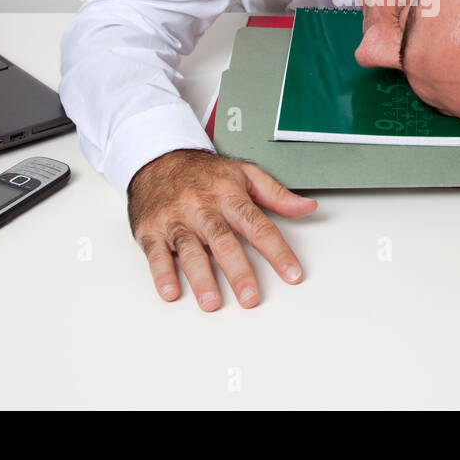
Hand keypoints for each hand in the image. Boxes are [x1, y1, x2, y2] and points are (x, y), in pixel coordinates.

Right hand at [127, 149, 317, 310]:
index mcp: (229, 196)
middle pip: (223, 241)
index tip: (292, 273)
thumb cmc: (203, 172)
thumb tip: (307, 207)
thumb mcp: (244, 174)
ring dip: (201, 278)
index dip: (277, 251)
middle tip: (250, 297)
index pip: (258, 226)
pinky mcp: (152, 229)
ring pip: (190, 250)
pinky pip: (156, 253)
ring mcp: (176, 219)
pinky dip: (162, 273)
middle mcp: (203, 208)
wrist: (158, 158)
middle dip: (238, 271)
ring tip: (211, 301)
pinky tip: (171, 290)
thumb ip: (276, 194)